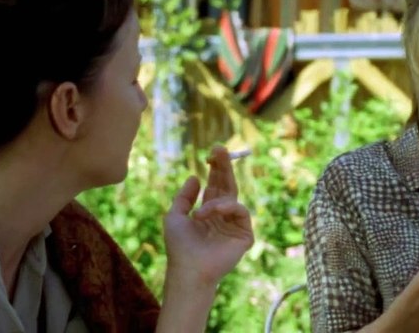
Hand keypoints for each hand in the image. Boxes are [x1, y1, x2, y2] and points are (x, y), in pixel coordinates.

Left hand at [163, 146, 253, 288]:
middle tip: (220, 149)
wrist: (188, 269)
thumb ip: (184, 196)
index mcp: (208, 211)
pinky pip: (241, 212)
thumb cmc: (179, 246)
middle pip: (227, 185)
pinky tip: (212, 213)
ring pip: (233, 197)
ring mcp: (235, 225)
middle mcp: (223, 216)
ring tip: (202, 212)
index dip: (215, 168)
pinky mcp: (244, 235)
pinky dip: (226, 208)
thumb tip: (195, 176)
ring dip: (217, 199)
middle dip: (224, 166)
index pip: (216, 185)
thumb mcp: (175, 216)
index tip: (212, 152)